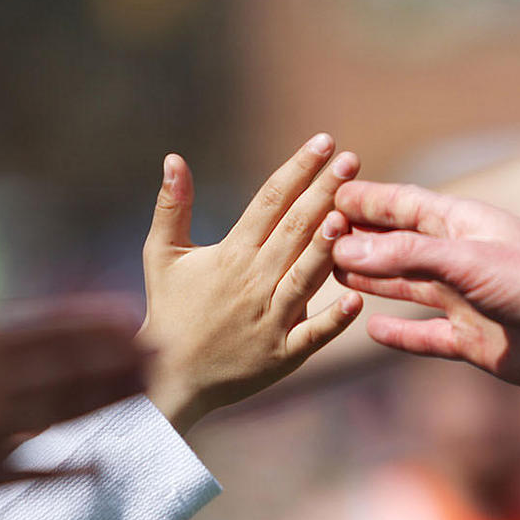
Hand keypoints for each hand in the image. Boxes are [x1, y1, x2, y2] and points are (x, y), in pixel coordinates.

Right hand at [0, 235, 147, 498]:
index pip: (51, 328)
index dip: (93, 324)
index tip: (129, 317)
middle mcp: (1, 384)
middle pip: (73, 369)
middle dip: (119, 360)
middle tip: (161, 354)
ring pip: (68, 413)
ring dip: (110, 402)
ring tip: (147, 394)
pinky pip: (38, 471)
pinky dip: (72, 471)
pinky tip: (104, 469)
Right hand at [138, 134, 363, 430]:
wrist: (170, 377)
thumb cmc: (169, 310)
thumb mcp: (161, 255)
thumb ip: (172, 207)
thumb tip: (174, 158)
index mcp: (232, 254)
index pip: (270, 202)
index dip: (298, 170)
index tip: (324, 142)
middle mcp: (254, 281)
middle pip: (294, 229)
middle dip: (324, 192)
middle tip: (351, 160)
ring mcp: (270, 318)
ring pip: (304, 277)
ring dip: (326, 246)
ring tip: (349, 215)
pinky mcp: (282, 354)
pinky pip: (312, 335)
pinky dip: (334, 319)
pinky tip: (358, 299)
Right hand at [331, 182, 519, 393]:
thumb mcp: (471, 263)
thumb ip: (409, 256)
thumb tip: (345, 248)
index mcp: (461, 226)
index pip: (399, 206)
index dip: (362, 200)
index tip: (320, 193)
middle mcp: (459, 260)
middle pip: (395, 246)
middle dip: (353, 241)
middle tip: (305, 239)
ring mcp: (466, 301)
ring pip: (405, 288)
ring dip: (368, 280)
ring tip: (325, 275)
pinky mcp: (475, 341)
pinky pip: (426, 336)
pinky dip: (399, 334)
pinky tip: (371, 330)